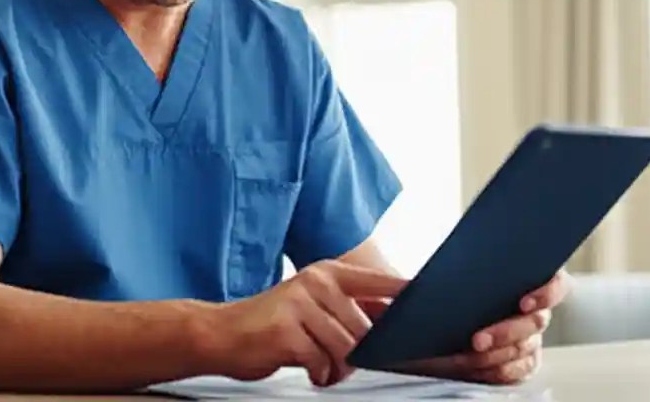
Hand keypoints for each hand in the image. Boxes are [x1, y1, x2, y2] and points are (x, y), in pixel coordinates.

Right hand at [209, 260, 406, 387]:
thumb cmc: (273, 325)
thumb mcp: (311, 306)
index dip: (403, 293)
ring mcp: (299, 303)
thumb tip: (388, 327)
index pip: (377, 282)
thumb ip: (346, 310)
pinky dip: (319, 374)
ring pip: (345, 348)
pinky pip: (321, 362)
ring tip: (322, 367)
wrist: (220, 333)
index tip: (429, 303)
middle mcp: (315, 282)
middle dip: (357, 355)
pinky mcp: (286, 331)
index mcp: (327, 273)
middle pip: (363, 329)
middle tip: (336, 361)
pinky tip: (307, 370)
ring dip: (337, 369)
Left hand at [395, 271, 571, 384]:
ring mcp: (531, 337)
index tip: (524, 302)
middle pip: (535, 322)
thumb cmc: (456, 291)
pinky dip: (495, 371)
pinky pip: (517, 371)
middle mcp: (535, 309)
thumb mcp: (447, 278)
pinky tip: (472, 368)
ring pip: (524, 349)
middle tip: (477, 340)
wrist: (446, 321)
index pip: (555, 283)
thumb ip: (433, 279)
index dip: (546, 293)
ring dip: (495, 355)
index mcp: (528, 278)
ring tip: (465, 357)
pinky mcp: (522, 362)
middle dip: (505, 332)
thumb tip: (405, 285)